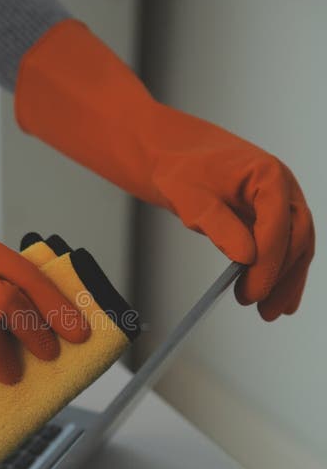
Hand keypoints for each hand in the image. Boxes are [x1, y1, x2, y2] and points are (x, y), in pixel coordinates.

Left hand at [16, 19, 314, 319]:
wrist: (172, 155)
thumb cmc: (179, 169)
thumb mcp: (190, 196)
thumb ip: (218, 224)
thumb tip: (246, 256)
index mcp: (268, 175)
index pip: (278, 226)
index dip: (268, 263)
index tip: (252, 292)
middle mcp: (283, 187)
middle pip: (296, 238)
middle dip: (281, 277)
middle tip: (259, 308)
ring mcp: (281, 202)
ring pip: (296, 246)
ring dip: (287, 281)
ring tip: (269, 313)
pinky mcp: (271, 217)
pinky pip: (285, 248)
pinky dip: (283, 274)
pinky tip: (277, 300)